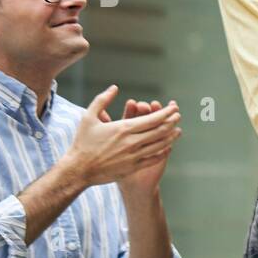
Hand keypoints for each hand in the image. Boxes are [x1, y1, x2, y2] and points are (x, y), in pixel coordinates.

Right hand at [63, 86, 181, 187]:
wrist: (79, 169)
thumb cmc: (82, 142)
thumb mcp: (88, 117)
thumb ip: (102, 100)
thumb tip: (114, 87)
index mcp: (124, 128)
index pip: (152, 119)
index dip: (166, 113)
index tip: (174, 108)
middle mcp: (132, 142)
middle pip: (160, 130)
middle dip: (172, 122)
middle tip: (178, 116)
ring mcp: (134, 155)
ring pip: (160, 145)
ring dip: (171, 137)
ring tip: (178, 131)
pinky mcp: (134, 167)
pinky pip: (154, 158)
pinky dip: (164, 152)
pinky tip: (168, 147)